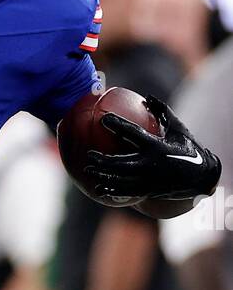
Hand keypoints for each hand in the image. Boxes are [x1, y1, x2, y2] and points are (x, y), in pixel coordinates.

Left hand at [84, 96, 221, 204]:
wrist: (201, 176)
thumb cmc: (188, 148)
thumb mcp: (178, 128)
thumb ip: (163, 112)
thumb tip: (148, 97)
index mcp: (156, 146)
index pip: (132, 133)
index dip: (117, 125)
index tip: (104, 119)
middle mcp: (150, 164)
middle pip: (120, 162)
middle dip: (103, 160)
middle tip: (89, 154)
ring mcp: (148, 180)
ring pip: (120, 180)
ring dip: (103, 176)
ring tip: (88, 171)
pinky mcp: (148, 190)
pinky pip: (126, 192)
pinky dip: (112, 191)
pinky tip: (99, 189)